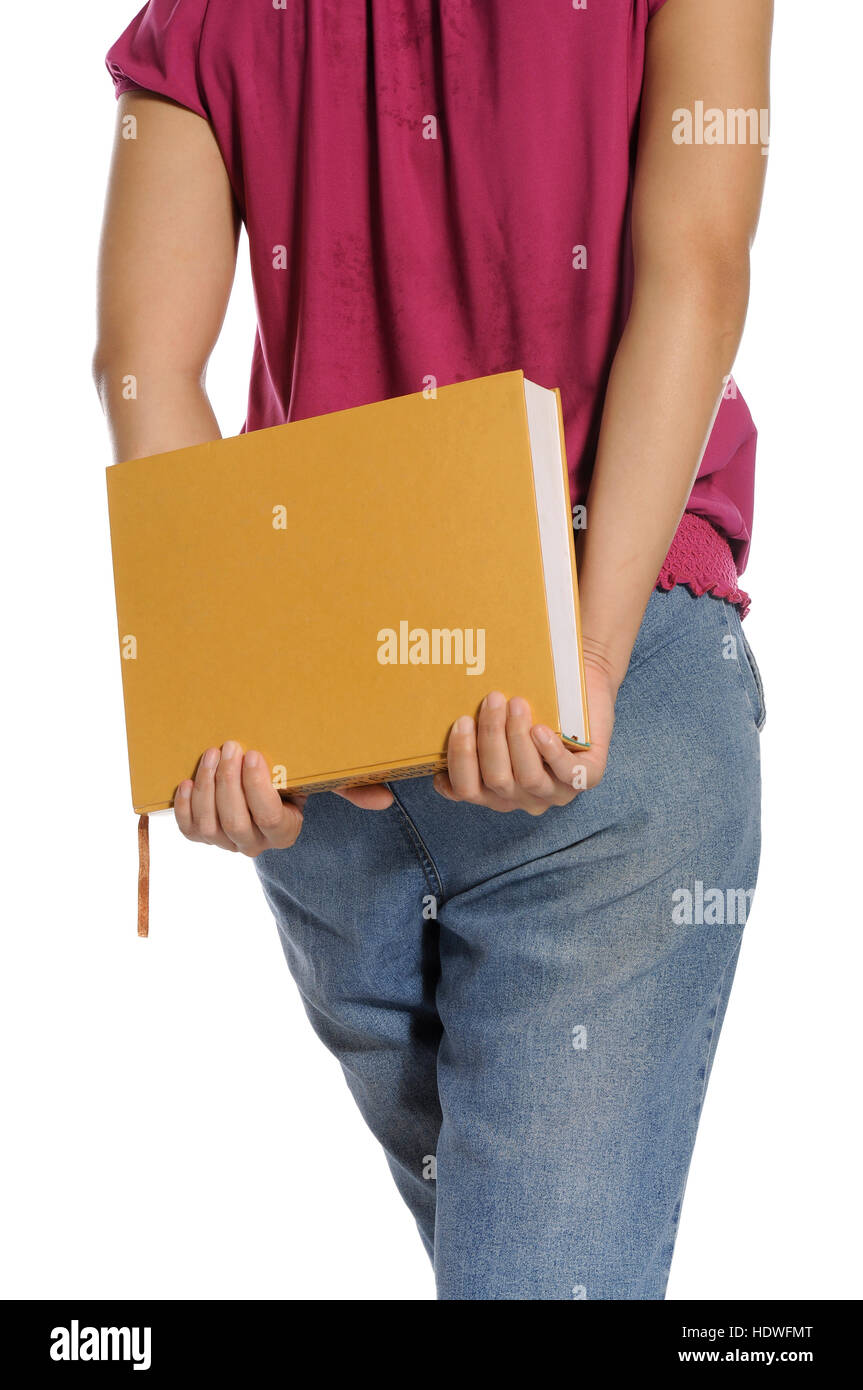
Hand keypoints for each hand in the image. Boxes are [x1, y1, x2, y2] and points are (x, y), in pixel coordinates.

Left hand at [174, 742, 392, 854]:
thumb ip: (351, 789)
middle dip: (228, 783)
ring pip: (209, 826)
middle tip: (230, 746)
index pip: (271, 818)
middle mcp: (254, 844)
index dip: (258, 790)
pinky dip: (183, 805)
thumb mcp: (322, 781)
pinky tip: (187, 778)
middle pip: (236, 823)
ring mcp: (225, 842)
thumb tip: (385, 800)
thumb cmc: (294, 779)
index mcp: (285, 831)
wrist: (263, 787)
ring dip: (206, 787)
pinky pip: (188, 829)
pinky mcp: (202, 834)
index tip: (255, 755)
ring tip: (211, 754)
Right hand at [432, 660, 617, 815]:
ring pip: (528, 778)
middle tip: (492, 700)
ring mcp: (557, 792)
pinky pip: (568, 775)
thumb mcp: (498, 718)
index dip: (460, 759)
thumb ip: (473, 730)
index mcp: (495, 790)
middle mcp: (524, 798)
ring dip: (517, 738)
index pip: (466, 790)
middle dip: (490, 738)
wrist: (578, 683)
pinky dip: (551, 752)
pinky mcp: (588, 776)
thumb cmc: (533, 701)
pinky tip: (541, 730)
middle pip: (497, 781)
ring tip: (517, 704)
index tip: (461, 722)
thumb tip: (446, 721)